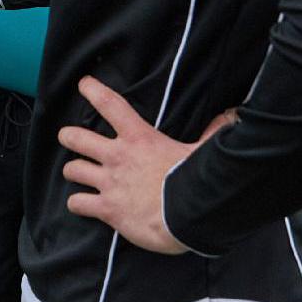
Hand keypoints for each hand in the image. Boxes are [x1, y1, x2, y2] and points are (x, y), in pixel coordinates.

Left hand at [58, 76, 238, 255]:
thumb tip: (233, 116)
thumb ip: (213, 133)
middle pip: (77, 137)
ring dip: (72, 170)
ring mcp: (109, 182)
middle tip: (68, 137)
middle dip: (68, 136)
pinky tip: (80, 205)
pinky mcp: (106, 208)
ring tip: (75, 173)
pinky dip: (77, 204)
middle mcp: (117, 156)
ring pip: (72, 169)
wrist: (186, 218)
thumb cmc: (195, 183)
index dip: (94, 91)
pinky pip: (78, 203)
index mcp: (139, 138)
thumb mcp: (203, 153)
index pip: (111, 105)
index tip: (83, 84)